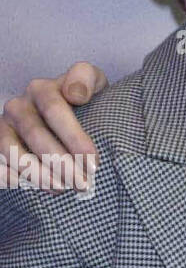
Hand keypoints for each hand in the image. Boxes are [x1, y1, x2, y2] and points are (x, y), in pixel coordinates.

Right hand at [1, 63, 104, 188]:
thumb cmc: (83, 102)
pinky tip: (26, 188)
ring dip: (37, 174)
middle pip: (36, 135)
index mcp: (41, 89)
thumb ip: (86, 78)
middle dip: (61, 164)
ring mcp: (4, 127)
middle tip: (82, 184)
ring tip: (61, 189)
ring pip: (13, 152)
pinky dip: (7, 176)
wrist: (64, 115)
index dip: (75, 138)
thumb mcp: (91, 82)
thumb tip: (75, 94)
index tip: (94, 164)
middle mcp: (19, 106)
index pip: (55, 111)